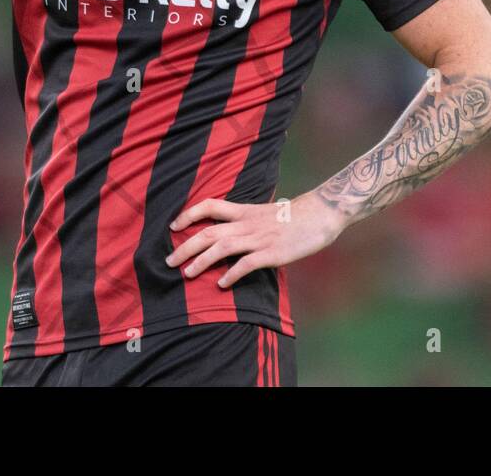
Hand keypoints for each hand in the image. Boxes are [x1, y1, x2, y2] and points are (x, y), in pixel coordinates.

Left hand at [166, 191, 346, 288]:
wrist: (321, 213)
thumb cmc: (295, 216)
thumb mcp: (266, 213)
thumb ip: (248, 222)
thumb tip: (234, 232)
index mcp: (245, 211)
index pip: (210, 206)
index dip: (188, 214)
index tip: (173, 226)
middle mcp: (247, 223)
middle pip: (208, 232)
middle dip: (185, 246)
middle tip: (169, 261)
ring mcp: (259, 238)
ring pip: (222, 247)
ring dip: (201, 261)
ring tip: (187, 274)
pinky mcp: (272, 253)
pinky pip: (246, 264)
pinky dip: (232, 275)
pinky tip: (222, 285)